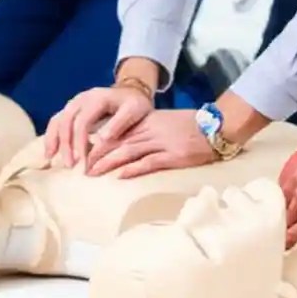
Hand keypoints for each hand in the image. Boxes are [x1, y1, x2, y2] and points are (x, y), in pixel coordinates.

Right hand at [44, 83, 152, 167]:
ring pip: (57, 120)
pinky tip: (50, 152)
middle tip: (69, 165)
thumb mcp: (134, 110)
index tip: (82, 161)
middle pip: (66, 121)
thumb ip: (119, 123)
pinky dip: (52, 136)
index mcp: (97, 98)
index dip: (80, 142)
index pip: (82, 122)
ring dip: (53, 140)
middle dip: (65, 144)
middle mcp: (82, 98)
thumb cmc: (135, 104)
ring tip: (51, 159)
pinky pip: (57, 121)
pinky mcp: (72, 109)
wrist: (131, 91)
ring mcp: (75, 103)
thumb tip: (102, 140)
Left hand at [84, 110, 216, 178]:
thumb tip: (128, 143)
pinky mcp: (173, 156)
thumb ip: (147, 130)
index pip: (117, 132)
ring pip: (128, 151)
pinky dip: (133, 169)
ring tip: (92, 173)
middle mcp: (150, 130)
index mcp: (148, 121)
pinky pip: (148, 162)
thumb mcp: (166, 122)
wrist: (216, 126)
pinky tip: (120, 176)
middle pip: (118, 142)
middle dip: (97, 154)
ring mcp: (161, 143)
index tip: (83, 152)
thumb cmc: (192, 126)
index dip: (99, 142)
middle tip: (80, 166)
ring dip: (108, 162)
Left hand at [282, 150, 296, 248]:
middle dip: (275, 222)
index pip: (278, 195)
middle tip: (271, 234)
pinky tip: (282, 250)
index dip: (276, 208)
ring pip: (283, 224)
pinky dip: (286, 243)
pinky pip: (293, 235)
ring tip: (273, 246)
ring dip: (279, 234)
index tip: (275, 218)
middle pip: (277, 210)